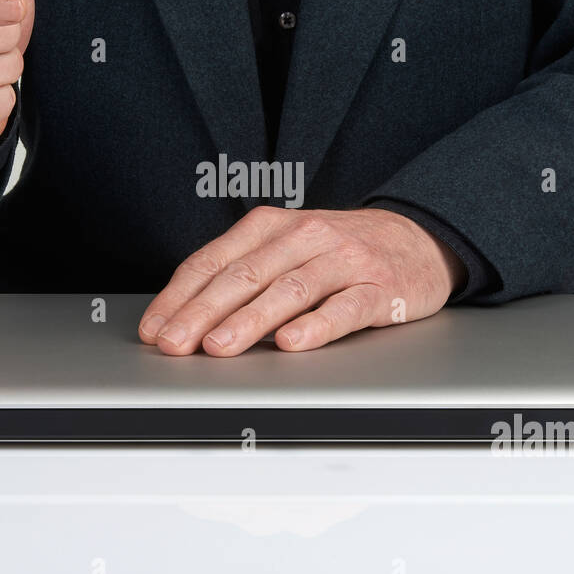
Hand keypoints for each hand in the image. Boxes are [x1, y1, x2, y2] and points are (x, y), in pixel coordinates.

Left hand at [138, 207, 467, 355]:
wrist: (419, 239)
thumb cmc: (340, 251)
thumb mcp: (287, 247)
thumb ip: (243, 273)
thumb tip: (186, 317)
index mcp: (271, 226)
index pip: (214, 261)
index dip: (180, 296)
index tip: (154, 328)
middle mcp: (304, 237)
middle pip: (244, 276)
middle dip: (202, 313)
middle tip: (174, 343)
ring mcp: (343, 261)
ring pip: (289, 290)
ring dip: (250, 321)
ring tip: (220, 347)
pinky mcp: (379, 287)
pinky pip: (345, 307)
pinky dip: (317, 325)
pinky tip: (294, 343)